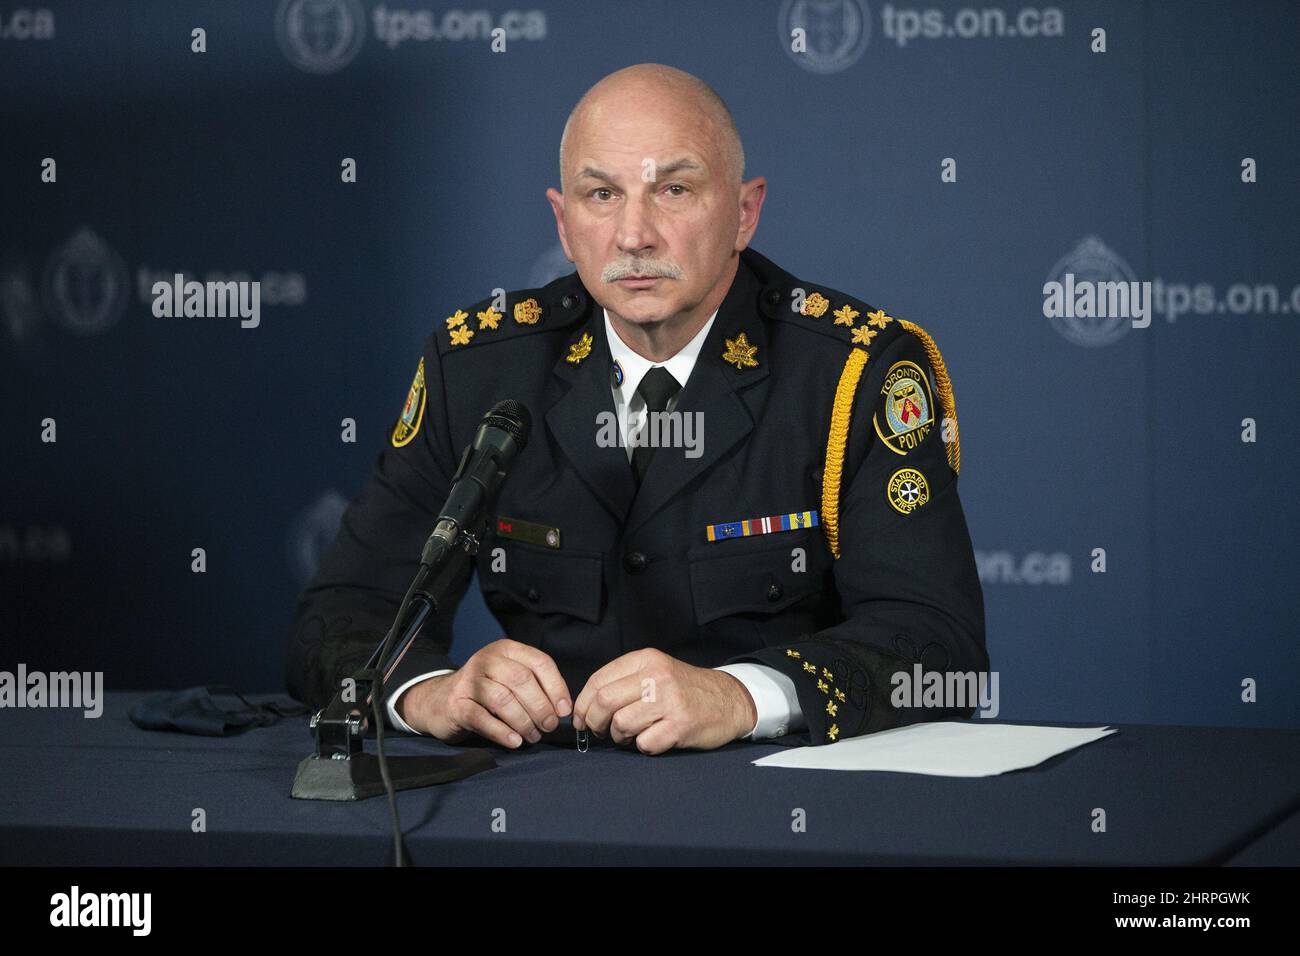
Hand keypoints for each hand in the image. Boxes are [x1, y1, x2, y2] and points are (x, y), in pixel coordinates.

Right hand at [394, 638, 570, 747]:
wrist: (439, 700)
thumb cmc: (485, 691)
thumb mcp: (509, 678)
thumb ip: (534, 686)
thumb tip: (562, 708)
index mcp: (506, 650)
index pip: (539, 662)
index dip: (556, 687)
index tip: (564, 710)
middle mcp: (487, 660)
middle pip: (521, 681)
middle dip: (541, 707)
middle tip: (549, 726)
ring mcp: (469, 681)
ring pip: (503, 699)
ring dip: (523, 721)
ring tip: (533, 736)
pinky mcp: (456, 704)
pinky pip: (482, 719)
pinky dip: (502, 732)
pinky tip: (515, 741)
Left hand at [572, 648, 757, 753]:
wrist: (729, 700)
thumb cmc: (685, 690)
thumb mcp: (655, 672)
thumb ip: (624, 682)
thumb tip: (586, 707)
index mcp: (645, 660)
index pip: (598, 680)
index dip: (583, 704)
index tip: (580, 718)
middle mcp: (656, 676)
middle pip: (605, 702)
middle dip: (595, 722)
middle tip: (601, 732)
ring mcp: (669, 701)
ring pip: (621, 723)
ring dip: (620, 737)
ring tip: (631, 736)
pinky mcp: (681, 725)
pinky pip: (645, 743)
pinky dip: (643, 747)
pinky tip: (654, 740)